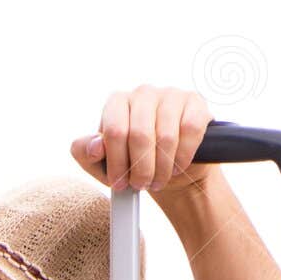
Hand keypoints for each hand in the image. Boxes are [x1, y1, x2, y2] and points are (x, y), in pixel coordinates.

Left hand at [71, 86, 213, 198]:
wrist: (167, 166)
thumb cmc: (131, 162)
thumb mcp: (101, 163)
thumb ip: (86, 153)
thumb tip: (95, 147)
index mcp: (116, 102)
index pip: (114, 131)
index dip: (117, 163)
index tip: (119, 183)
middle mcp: (142, 93)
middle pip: (140, 135)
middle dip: (140, 169)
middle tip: (141, 185)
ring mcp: (170, 95)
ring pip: (166, 137)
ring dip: (161, 168)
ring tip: (157, 180)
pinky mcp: (194, 102)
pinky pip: (190, 130)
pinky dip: (182, 157)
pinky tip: (176, 167)